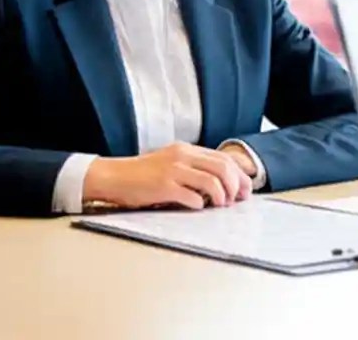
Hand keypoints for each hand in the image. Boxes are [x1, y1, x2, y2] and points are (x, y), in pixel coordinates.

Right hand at [83, 142, 253, 209]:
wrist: (113, 177)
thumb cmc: (142, 175)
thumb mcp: (171, 163)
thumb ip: (193, 169)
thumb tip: (220, 185)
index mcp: (186, 150)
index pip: (223, 159)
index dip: (239, 175)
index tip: (244, 189)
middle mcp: (182, 156)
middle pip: (223, 168)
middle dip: (236, 186)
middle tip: (237, 200)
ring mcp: (173, 171)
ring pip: (212, 181)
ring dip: (221, 197)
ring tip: (220, 205)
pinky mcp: (164, 186)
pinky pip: (192, 196)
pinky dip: (200, 204)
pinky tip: (197, 207)